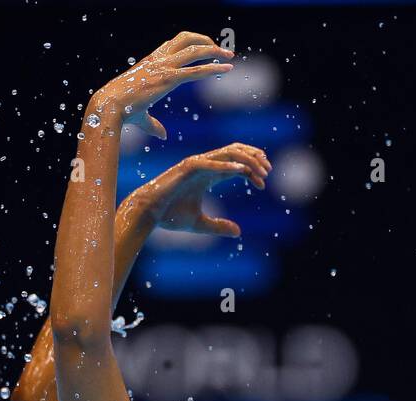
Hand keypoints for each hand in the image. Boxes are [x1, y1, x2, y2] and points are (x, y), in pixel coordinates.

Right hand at [93, 32, 233, 139]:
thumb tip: (163, 136)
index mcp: (151, 61)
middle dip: (206, 41)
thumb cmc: (121, 110)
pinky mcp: (168, 79)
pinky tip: (226, 69)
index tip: (205, 48)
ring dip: (215, 51)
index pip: (174, 42)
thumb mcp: (140, 115)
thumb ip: (154, 124)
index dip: (192, 42)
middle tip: (221, 51)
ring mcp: (163, 67)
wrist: (109, 106)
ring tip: (229, 57)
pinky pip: (195, 70)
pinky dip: (213, 68)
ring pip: (195, 49)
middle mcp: (158, 60)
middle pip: (187, 38)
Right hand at [129, 143, 270, 236]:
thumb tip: (238, 232)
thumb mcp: (200, 224)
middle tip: (268, 171)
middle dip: (254, 158)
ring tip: (259, 170)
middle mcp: (204, 165)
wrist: (147, 214)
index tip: (264, 183)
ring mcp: (196, 164)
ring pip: (227, 153)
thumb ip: (218, 226)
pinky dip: (226, 165)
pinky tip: (240, 170)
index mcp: (208, 175)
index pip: (236, 164)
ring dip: (246, 159)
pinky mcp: (187, 167)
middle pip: (235, 153)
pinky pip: (210, 162)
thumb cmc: (169, 216)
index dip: (253, 170)